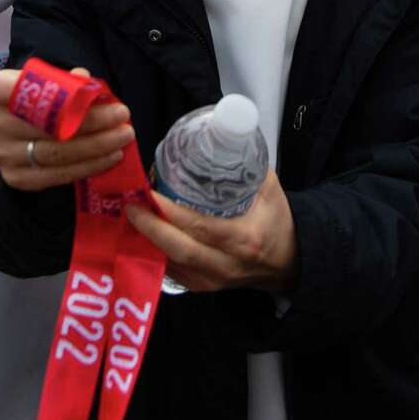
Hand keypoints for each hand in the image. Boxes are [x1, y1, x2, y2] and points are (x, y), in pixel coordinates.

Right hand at [0, 67, 133, 190]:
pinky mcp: (15, 178)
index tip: (100, 94)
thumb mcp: (48, 82)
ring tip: (123, 137)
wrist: (17, 134)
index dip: (65, 93)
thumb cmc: (38, 101)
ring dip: (96, 146)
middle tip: (123, 116)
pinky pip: (57, 175)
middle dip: (93, 121)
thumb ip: (66, 80)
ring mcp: (2, 154)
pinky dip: (88, 166)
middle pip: (49, 124)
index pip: (28, 87)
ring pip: (56, 152)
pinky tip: (110, 157)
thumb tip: (84, 79)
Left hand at [125, 169, 298, 293]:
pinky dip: (153, 251)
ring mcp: (212, 280)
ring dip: (146, 240)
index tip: (149, 194)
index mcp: (244, 239)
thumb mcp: (269, 188)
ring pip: (170, 263)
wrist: (287, 261)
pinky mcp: (202, 287)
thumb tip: (220, 132)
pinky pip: (170, 271)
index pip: (201, 227)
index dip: (171, 212)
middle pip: (179, 249)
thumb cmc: (277, 221)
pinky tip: (141, 234)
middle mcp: (226, 264)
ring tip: (131, 215)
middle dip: (149, 227)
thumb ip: (245, 162)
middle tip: (131, 204)